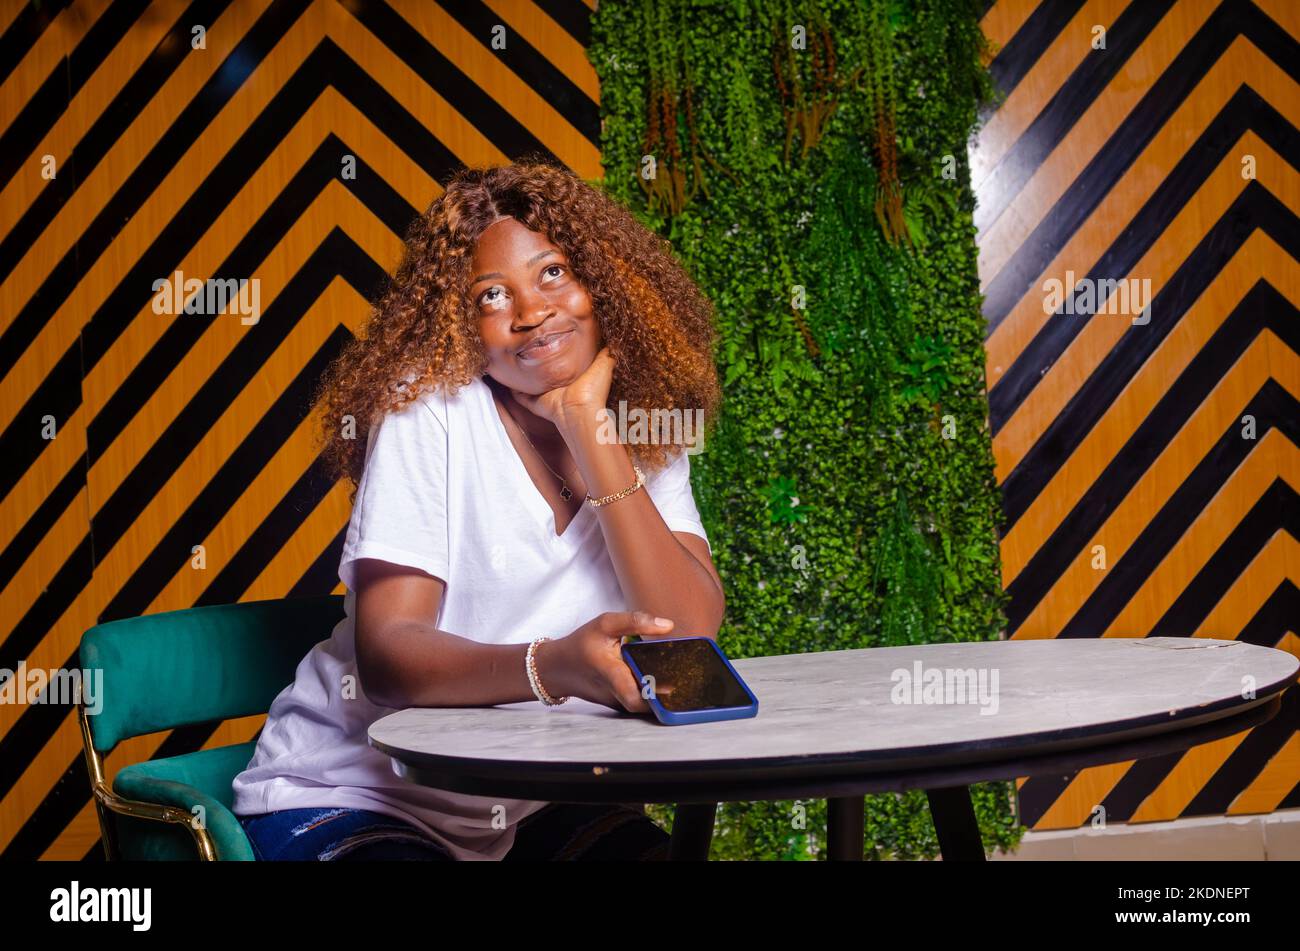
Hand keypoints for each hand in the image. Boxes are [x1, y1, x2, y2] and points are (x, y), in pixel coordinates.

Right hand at [509, 346, 614, 432]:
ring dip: (524, 375)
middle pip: (545, 374)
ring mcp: (544, 396)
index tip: (552, 341)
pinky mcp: (533, 401)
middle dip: (538, 364)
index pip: (564, 366)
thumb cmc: (593, 389)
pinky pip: (519, 395)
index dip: (559, 355)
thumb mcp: (604, 365)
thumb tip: (613, 341)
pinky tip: (506, 377)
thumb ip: (607, 353)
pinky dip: (512, 388)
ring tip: (515, 359)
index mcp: (573, 379)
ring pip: (531, 384)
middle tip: (530, 347)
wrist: (578, 409)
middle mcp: (558, 388)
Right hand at [536, 611, 674, 713]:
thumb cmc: (582, 643)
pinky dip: (652, 693)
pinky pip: (639, 702)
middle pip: (647, 705)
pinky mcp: (619, 705)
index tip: (677, 685)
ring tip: (683, 678)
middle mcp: (616, 695)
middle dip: (668, 696)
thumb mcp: (605, 624)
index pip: (636, 698)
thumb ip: (636, 621)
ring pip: (645, 706)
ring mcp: (617, 704)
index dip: (657, 697)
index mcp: (612, 675)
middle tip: (688, 679)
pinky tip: (666, 678)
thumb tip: (668, 625)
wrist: (558, 668)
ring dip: (662, 695)